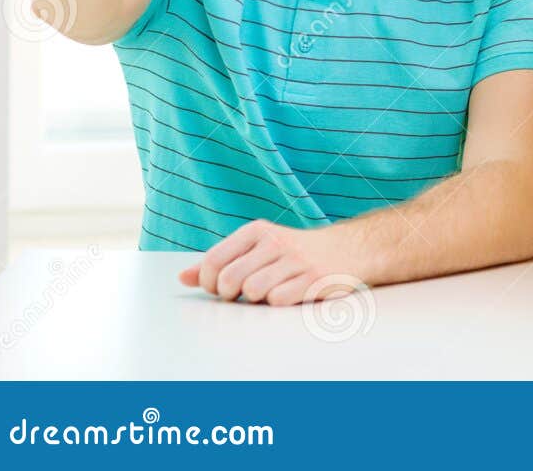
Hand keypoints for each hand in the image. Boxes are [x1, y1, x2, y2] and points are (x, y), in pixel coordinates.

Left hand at [177, 219, 359, 305]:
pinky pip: (279, 300)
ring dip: (258, 300)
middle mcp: (276, 241)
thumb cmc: (294, 253)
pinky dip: (280, 302)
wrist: (349, 249)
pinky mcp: (315, 278)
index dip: (210, 283)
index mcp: (257, 231)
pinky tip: (291, 293)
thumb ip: (220, 262)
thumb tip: (183, 277)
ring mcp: (297, 259)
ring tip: (271, 291)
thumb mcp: (257, 249)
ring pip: (254, 292)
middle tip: (246, 293)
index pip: (214, 261)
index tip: (222, 289)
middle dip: (233, 295)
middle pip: (231, 281)